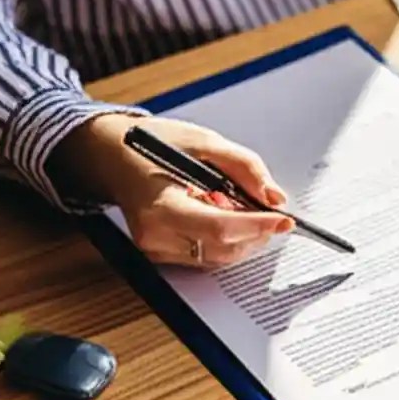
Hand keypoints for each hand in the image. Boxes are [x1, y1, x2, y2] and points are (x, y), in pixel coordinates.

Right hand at [51, 114, 293, 267]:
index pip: (219, 228)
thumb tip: (274, 197)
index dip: (257, 226)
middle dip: (255, 231)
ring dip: (242, 236)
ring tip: (238, 204)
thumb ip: (244, 167)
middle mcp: (155, 236)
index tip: (283, 218)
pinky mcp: (161, 254)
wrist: (115, 156)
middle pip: (223, 249)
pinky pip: (206, 256)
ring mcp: (155, 250)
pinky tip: (222, 214)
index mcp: (161, 205)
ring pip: (218, 258)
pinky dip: (226, 239)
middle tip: (268, 207)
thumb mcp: (205, 141)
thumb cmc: (156, 145)